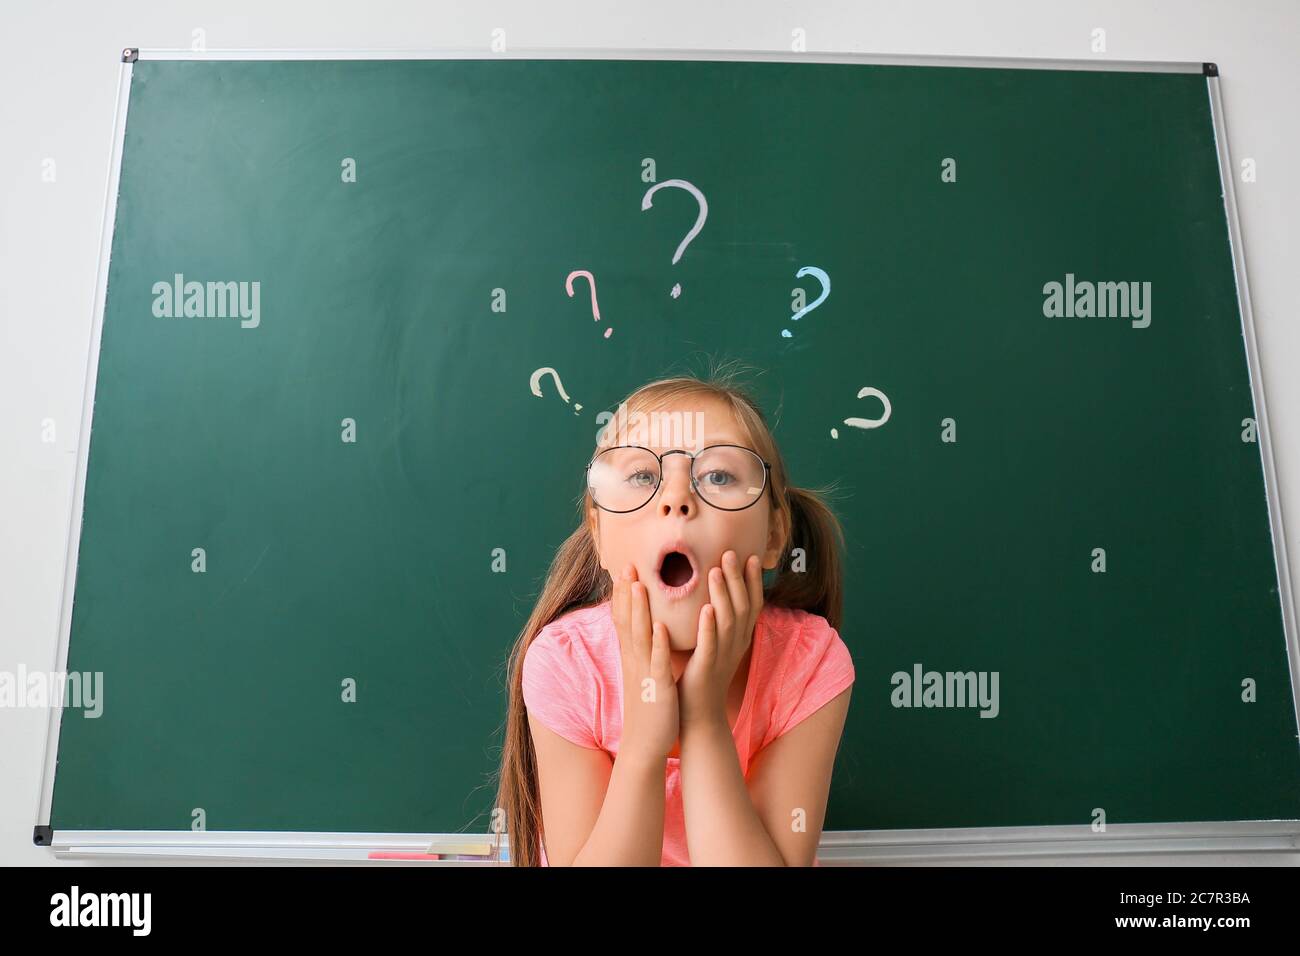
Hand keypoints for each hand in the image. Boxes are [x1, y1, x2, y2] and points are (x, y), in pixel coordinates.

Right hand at [611, 563, 678, 762]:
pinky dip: (658, 644)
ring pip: (639, 637)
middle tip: (626, 565)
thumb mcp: (643, 674)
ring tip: (638, 585)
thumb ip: (644, 652)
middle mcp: (634, 661)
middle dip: (626, 593)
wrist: (644, 746)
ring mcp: (644, 673)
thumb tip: (647, 630)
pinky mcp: (658, 688)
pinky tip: (661, 627)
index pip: (624, 620)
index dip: (622, 595)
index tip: (624, 569)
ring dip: (638, 611)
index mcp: (632, 657)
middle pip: (626, 621)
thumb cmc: (649, 707)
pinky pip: (657, 663)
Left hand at [677, 551, 763, 728]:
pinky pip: (709, 644)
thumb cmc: (703, 675)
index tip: (751, 556)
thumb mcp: (716, 644)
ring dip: (722, 595)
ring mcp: (722, 656)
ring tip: (716, 571)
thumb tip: (713, 595)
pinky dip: (709, 626)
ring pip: (727, 621)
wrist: (699, 714)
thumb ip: (718, 621)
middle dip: (737, 578)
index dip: (753, 581)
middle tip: (731, 553)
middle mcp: (736, 645)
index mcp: (739, 638)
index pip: (752, 604)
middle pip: (741, 606)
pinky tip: (706, 609)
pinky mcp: (705, 668)